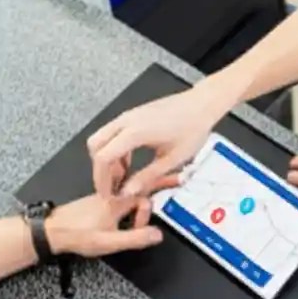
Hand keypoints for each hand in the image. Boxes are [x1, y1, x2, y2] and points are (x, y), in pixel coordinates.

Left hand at [45, 190, 170, 257]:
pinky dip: (132, 191)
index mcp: (115, 202)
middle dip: (159, 181)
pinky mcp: (98, 202)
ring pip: (130, 187)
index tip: (141, 228)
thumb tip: (156, 235)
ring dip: (146, 186)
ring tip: (160, 181)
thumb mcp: (108, 242)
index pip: (143, 199)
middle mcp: (111, 195)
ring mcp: (104, 197)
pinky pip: (121, 191)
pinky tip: (132, 197)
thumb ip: (134, 238)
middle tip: (177, 177)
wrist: (52, 231)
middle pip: (140, 185)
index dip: (146, 214)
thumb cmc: (76, 235)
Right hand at [87, 85, 232, 199]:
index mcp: (135, 132)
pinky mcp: (133, 115)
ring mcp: (129, 116)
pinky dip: (114, 149)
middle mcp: (127, 121)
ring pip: (102, 138)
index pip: (103, 157)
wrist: (202, 104)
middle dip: (100, 169)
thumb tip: (129, 191)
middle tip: (113, 186)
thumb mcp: (172, 159)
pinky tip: (129, 162)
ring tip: (123, 177)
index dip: (102, 179)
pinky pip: (113, 133)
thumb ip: (147, 177)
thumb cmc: (192, 127)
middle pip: (95, 146)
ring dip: (107, 159)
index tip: (109, 193)